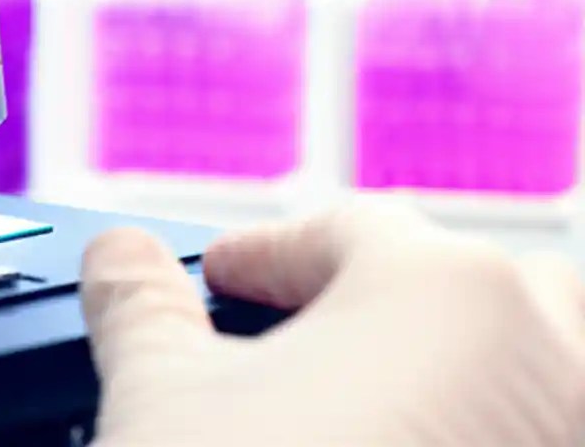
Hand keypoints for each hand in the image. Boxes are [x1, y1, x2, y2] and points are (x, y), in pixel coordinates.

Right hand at [81, 207, 584, 445]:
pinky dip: (462, 439)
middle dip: (358, 315)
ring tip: (337, 427)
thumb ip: (137, 302)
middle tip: (278, 353)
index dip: (262, 254)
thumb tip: (117, 258)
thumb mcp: (162, 397)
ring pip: (510, 374)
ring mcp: (569, 437)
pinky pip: (525, 436)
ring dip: (429, 386)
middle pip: (443, 294)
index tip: (222, 277)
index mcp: (445, 291)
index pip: (340, 232)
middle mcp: (550, 355)